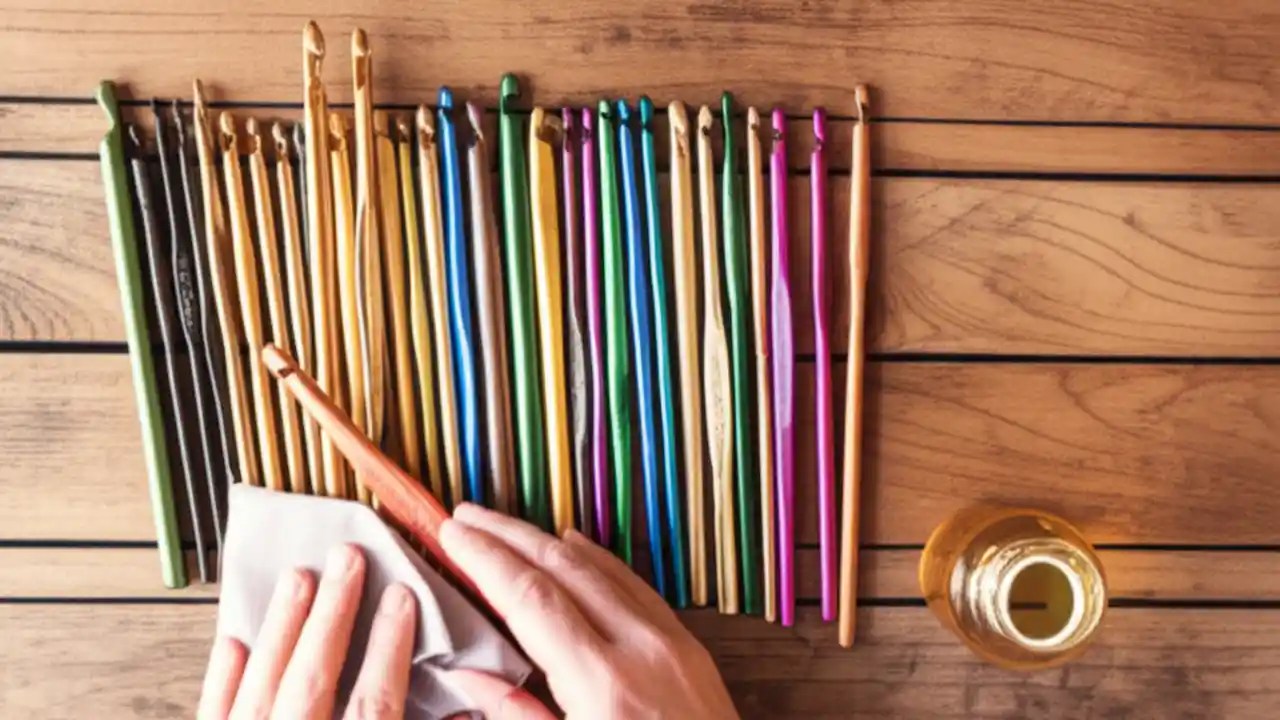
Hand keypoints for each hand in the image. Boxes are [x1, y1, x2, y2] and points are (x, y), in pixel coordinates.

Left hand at [197, 545, 417, 719]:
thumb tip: (465, 709)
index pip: (373, 701)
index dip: (390, 646)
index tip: (400, 597)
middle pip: (314, 678)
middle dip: (332, 613)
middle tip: (347, 559)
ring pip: (262, 686)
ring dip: (281, 628)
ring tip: (296, 577)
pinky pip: (214, 715)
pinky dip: (222, 680)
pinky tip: (233, 643)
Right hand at [439, 504, 738, 718]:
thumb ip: (517, 716)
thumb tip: (470, 676)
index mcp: (602, 686)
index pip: (529, 597)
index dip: (485, 558)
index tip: (453, 533)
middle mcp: (640, 649)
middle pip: (561, 566)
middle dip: (508, 535)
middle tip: (466, 517)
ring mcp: (671, 642)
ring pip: (599, 567)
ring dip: (546, 540)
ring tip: (505, 527)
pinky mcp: (690, 645)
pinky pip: (634, 584)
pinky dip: (596, 559)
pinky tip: (573, 545)